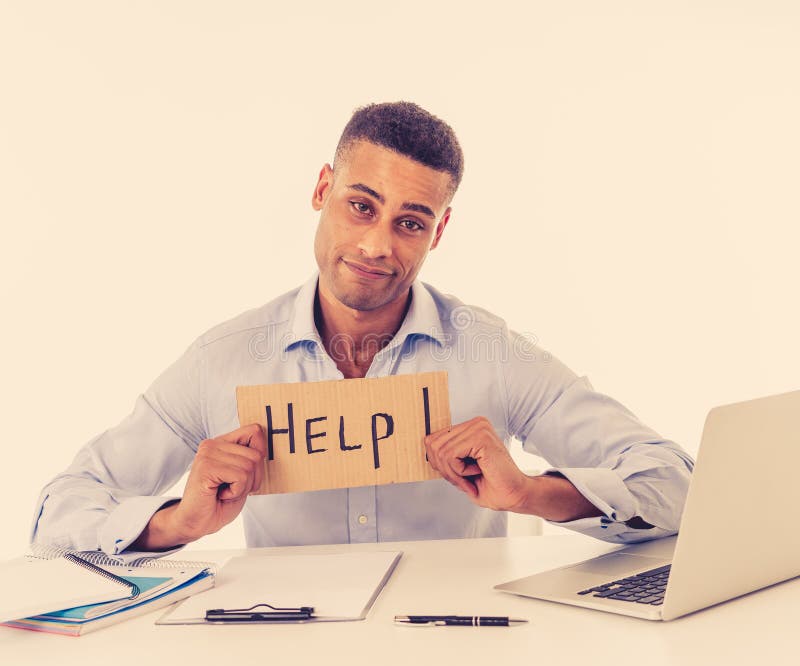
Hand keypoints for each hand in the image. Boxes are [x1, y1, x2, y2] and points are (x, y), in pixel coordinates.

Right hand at [133, 424, 266, 549]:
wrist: (198, 523)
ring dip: (243, 487)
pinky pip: (240, 477)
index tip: (246, 474)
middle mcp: (212, 444)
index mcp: (222, 442)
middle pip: (256, 455)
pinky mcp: (206, 467)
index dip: (260, 456)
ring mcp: (207, 454)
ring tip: (225, 491)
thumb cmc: (220, 502)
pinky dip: (236, 492)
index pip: (255, 431)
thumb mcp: (243, 476)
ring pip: (249, 467)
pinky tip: (221, 494)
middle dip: (252, 479)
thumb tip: (265, 447)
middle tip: (233, 488)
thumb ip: (252, 457)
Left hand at [424, 416, 531, 510]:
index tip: (457, 475)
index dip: (439, 463)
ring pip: (441, 451)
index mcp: (470, 427)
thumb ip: (443, 455)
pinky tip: (478, 471)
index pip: (433, 439)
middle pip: (433, 444)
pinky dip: (460, 471)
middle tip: (465, 479)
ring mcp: (478, 428)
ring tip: (472, 475)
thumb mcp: (458, 468)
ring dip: (453, 472)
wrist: (515, 495)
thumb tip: (426, 444)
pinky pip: (451, 455)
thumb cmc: (491, 485)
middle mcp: (475, 423)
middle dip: (445, 469)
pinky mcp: (481, 437)